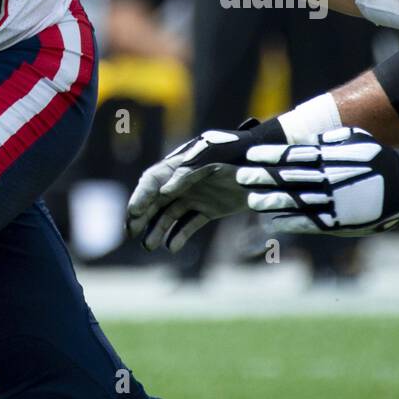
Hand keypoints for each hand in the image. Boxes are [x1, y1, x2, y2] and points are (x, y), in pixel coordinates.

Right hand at [127, 118, 280, 251]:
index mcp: (181, 163)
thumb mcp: (214, 155)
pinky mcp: (210, 208)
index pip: (153, 180)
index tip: (133, 214)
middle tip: (132, 232)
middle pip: (156, 200)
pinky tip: (171, 247)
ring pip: (170, 214)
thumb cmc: (239, 152)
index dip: (141, 196)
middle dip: (142, 216)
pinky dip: (179, 236)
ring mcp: (197, 195)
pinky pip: (190, 224)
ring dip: (157, 229)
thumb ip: (189, 171)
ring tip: (150, 245)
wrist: (267, 164)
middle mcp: (185, 180)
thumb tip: (164, 191)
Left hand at [236, 126, 398, 234]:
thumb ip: (327, 141)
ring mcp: (333, 203)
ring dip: (272, 202)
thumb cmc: (377, 159)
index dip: (270, 157)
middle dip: (263, 178)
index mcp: (332, 158)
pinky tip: (274, 220)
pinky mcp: (339, 222)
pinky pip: (309, 223)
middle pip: (289, 179)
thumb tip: (300, 141)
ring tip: (253, 201)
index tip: (251, 157)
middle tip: (242, 177)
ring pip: (295, 202)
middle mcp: (329, 179)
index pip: (293, 156)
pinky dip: (290, 222)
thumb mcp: (355, 140)